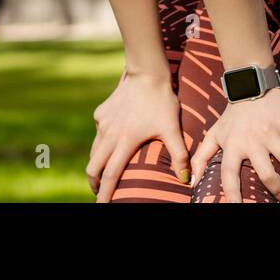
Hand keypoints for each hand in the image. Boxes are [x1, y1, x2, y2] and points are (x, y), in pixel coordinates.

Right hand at [86, 69, 189, 202]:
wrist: (147, 74)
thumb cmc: (162, 102)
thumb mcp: (172, 128)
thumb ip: (179, 155)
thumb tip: (186, 179)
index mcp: (125, 141)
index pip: (110, 175)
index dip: (104, 193)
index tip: (101, 205)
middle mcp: (109, 134)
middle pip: (94, 166)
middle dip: (94, 182)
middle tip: (99, 191)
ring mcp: (102, 123)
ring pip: (94, 150)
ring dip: (97, 163)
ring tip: (103, 171)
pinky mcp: (101, 112)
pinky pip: (98, 132)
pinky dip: (102, 141)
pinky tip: (112, 139)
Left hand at [190, 86, 279, 201]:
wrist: (250, 84)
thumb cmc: (232, 115)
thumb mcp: (214, 134)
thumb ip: (201, 158)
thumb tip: (191, 182)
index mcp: (232, 146)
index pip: (230, 175)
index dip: (232, 194)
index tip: (237, 208)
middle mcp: (252, 141)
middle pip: (268, 175)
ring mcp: (271, 132)